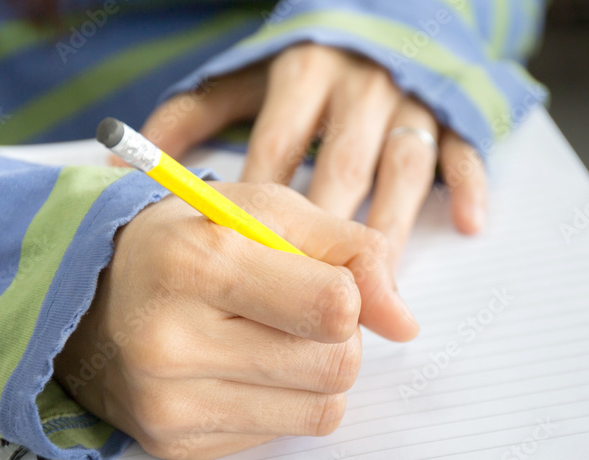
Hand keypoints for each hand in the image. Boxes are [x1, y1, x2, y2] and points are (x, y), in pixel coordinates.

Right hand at [54, 182, 417, 459]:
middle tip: (295, 315)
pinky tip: (236, 371)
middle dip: (337, 339)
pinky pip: (279, 436)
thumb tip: (404, 324)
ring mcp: (168, 404)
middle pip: (335, 367)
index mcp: (194, 264)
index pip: (334, 307)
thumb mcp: (263, 212)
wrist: (86, 298)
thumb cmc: (184, 244)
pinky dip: (277, 403)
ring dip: (315, 376)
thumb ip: (350, 251)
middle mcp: (171, 343)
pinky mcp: (174, 444)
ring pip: (320, 412)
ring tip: (271, 342)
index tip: (317, 281)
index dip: (346, 293)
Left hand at [128, 44, 486, 269]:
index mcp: (301, 74)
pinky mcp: (452, 113)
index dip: (266, 207)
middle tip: (313, 302)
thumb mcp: (245, 79)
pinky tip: (467, 225)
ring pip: (399, 166)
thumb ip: (191, 114)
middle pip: (340, 163)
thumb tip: (119, 158)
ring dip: (390, 226)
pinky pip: (463, 150)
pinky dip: (468, 185)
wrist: (387, 23)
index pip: (279, 145)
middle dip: (326, 233)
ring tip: (378, 291)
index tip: (249, 267)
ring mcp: (408, 99)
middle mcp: (356, 85)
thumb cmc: (306, 70)